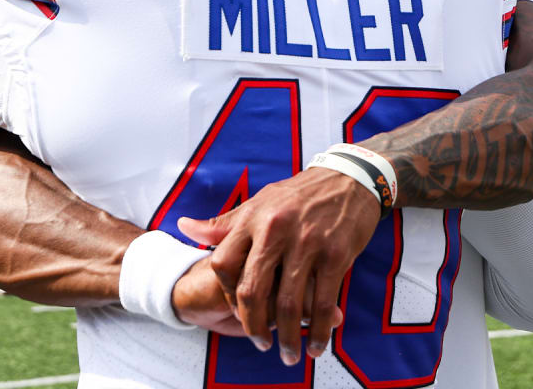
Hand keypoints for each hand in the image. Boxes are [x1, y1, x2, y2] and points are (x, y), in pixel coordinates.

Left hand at [178, 167, 376, 364]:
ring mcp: (307, 244)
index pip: (223, 265)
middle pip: (252, 291)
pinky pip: (322, 303)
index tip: (238, 310)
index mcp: (252, 218)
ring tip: (288, 354)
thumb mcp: (258, 202)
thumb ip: (223, 223)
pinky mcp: (335, 255)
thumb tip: (183, 227)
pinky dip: (319, 331)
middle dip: (253, 326)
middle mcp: (276, 230)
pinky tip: (317, 346)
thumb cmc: (298, 195)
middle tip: (261, 344)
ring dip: (288, 337)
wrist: (349, 179)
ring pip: (289, 304)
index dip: (226, 295)